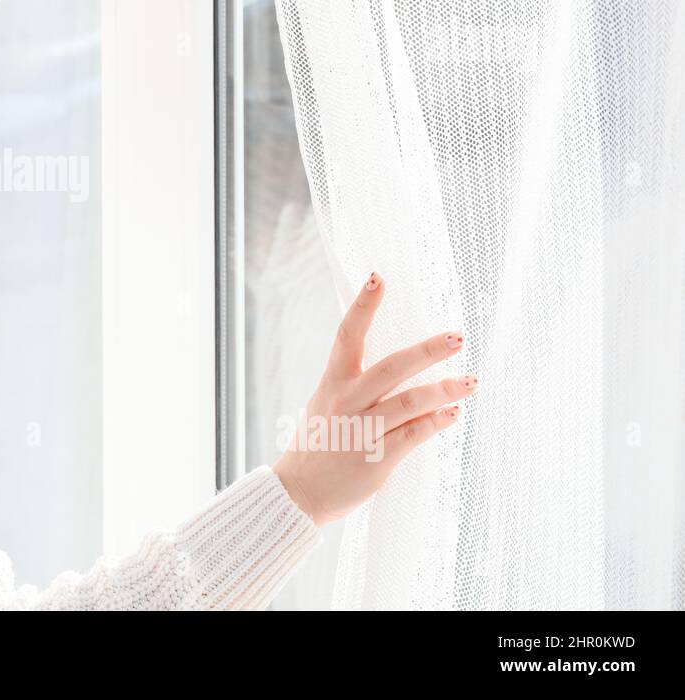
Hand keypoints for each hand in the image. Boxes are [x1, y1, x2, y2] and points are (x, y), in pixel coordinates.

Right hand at [271, 271, 478, 526]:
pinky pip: (414, 436)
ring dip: (444, 390)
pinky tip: (453, 415)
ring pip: (409, 402)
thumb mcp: (326, 404)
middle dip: (427, 350)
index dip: (363, 306)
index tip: (379, 277)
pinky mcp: (377, 458)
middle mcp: (347, 401)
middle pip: (391, 367)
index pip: (347, 336)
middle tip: (457, 336)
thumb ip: (353, 383)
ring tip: (471, 381)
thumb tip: (393, 362)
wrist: (300, 493)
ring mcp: (363, 430)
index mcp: (332, 383)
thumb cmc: (317, 445)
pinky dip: (436, 423)